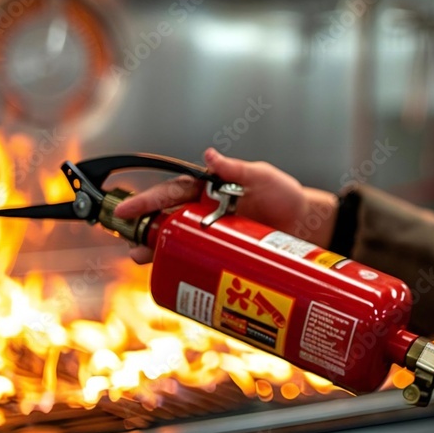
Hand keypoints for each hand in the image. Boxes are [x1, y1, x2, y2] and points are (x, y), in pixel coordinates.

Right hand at [114, 147, 338, 263]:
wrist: (308, 223)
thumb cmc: (284, 194)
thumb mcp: (261, 176)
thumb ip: (236, 168)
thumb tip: (209, 155)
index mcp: (207, 189)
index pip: (171, 193)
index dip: (147, 201)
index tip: (125, 209)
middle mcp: (204, 212)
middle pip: (165, 220)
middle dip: (142, 229)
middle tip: (127, 240)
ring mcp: (211, 235)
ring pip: (175, 242)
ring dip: (155, 250)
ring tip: (139, 258)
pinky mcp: (222, 255)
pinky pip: (196, 261)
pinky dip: (180, 267)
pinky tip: (168, 276)